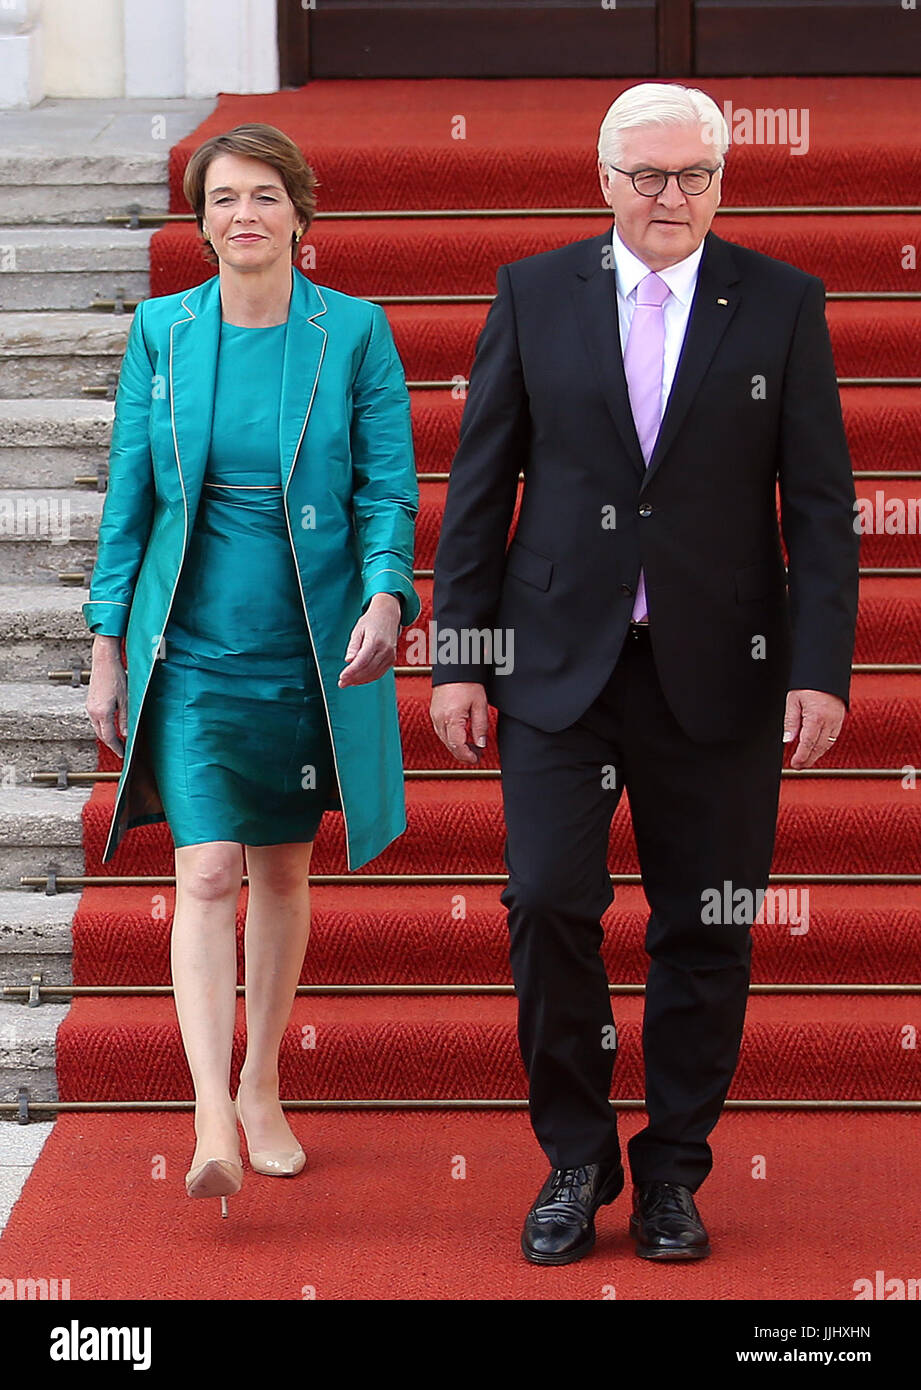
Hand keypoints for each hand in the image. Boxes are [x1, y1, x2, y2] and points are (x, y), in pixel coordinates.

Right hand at [86, 636, 127, 757]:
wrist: (104, 661)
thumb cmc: (116, 677)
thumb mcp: (126, 700)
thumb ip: (125, 719)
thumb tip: (125, 733)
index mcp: (102, 713)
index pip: (109, 737)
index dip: (116, 747)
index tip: (123, 753)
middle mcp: (93, 711)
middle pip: (101, 734)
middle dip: (111, 743)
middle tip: (121, 749)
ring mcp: (90, 706)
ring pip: (97, 727)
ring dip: (106, 734)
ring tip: (117, 740)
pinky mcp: (90, 702)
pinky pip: (95, 719)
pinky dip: (103, 726)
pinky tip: (110, 726)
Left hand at [338, 593, 399, 686]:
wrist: (388, 615)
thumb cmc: (371, 621)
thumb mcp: (358, 630)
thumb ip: (353, 646)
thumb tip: (348, 660)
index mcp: (375, 641)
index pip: (362, 661)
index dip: (351, 672)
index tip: (341, 678)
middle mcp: (385, 650)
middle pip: (368, 669)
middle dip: (353, 678)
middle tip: (341, 683)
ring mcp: (390, 656)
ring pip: (374, 674)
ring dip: (360, 680)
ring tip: (348, 682)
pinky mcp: (391, 659)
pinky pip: (379, 673)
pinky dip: (368, 678)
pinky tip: (359, 679)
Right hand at [430, 683, 489, 764]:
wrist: (454, 668)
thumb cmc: (467, 683)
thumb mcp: (480, 705)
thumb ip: (480, 727)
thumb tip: (481, 744)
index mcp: (452, 718)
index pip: (458, 746)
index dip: (467, 756)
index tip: (476, 759)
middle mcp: (440, 719)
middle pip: (450, 745)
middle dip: (463, 754)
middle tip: (476, 756)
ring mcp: (435, 716)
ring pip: (444, 740)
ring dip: (457, 747)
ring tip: (471, 747)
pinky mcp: (434, 713)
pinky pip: (441, 731)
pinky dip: (451, 738)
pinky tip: (461, 737)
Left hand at [783, 689, 844, 768]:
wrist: (826, 672)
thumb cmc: (808, 683)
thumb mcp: (793, 700)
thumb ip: (790, 721)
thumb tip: (788, 739)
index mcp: (816, 717)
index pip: (808, 743)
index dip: (801, 756)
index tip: (795, 763)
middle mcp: (829, 720)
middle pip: (819, 747)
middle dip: (809, 759)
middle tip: (799, 766)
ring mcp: (837, 720)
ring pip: (828, 744)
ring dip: (817, 754)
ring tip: (807, 760)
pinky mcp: (841, 718)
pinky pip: (833, 737)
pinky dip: (825, 745)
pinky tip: (817, 748)